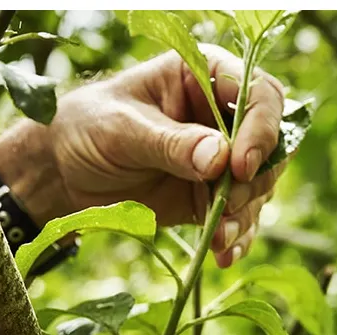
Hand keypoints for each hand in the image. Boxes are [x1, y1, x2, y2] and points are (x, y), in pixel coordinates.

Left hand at [0, 45, 287, 268]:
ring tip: (218, 238)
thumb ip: (170, 143)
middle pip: (272, 145)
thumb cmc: (87, 129)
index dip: (261, 130)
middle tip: (226, 206)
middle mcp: (223, 117)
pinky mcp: (214, 196)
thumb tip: (219, 158)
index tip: (240, 166)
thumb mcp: (121, 130)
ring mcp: (222, 159)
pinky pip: (241, 218)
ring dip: (246, 214)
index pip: (259, 95)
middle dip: (255, 181)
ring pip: (261, 186)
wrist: (64, 171)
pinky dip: (236, 238)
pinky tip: (222, 255)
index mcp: (204, 77)